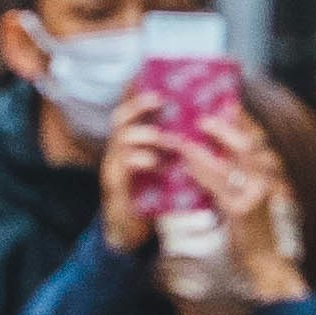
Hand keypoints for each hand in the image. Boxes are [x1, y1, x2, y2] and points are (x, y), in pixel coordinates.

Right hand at [96, 97, 173, 253]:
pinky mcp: (114, 186)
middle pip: (119, 118)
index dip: (140, 95)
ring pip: (121, 140)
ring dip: (145, 134)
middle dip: (139, 106)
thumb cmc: (149, 195)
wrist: (128, 230)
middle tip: (160, 100)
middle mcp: (117, 150)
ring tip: (167, 137)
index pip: (131, 111)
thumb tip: (202, 127)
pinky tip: (157, 162)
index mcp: (130, 143)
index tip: (160, 84)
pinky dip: (140, 160)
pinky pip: (122, 167)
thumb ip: (174, 148)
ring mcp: (112, 167)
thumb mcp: (162, 166)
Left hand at [191, 111, 303, 300]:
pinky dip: (200, 174)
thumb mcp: (246, 192)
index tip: (228, 102)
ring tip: (180, 141)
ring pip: (226, 165)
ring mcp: (254, 196)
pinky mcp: (240, 211)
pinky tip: (186, 166)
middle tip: (200, 120)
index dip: (242, 119)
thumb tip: (215, 143)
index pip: (255, 139)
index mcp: (268, 172)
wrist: (263, 257)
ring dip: (200, 152)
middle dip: (222, 130)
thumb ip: (237, 169)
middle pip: (245, 146)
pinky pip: (216, 187)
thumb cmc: (252, 224)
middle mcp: (265, 181)